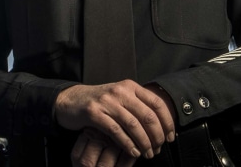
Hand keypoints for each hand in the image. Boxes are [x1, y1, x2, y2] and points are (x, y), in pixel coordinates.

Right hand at [54, 81, 176, 160]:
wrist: (70, 101)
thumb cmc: (99, 102)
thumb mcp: (120, 97)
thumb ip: (138, 105)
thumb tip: (161, 124)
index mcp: (130, 86)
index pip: (157, 103)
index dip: (167, 122)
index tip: (170, 137)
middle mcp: (120, 91)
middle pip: (147, 115)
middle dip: (157, 136)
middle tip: (158, 149)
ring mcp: (106, 101)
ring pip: (133, 125)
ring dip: (144, 143)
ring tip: (147, 154)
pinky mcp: (94, 113)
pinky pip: (116, 131)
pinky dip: (128, 144)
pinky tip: (133, 152)